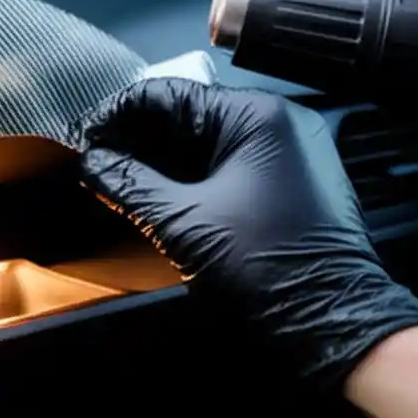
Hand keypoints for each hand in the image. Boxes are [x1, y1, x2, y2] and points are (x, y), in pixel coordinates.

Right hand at [73, 78, 417, 389]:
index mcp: (255, 115)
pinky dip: (189, 181)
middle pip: (184, 117)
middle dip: (136, 143)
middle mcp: (275, 124)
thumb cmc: (270, 268)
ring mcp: (285, 155)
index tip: (85, 141)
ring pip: (203, 145)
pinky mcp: (286, 185)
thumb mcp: (182, 223)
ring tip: (119, 186)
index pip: (166, 94)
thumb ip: (129, 185)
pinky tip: (157, 201)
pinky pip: (226, 168)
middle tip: (97, 167)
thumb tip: (91, 163)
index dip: (116, 116)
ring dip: (160, 164)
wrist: (332, 323)